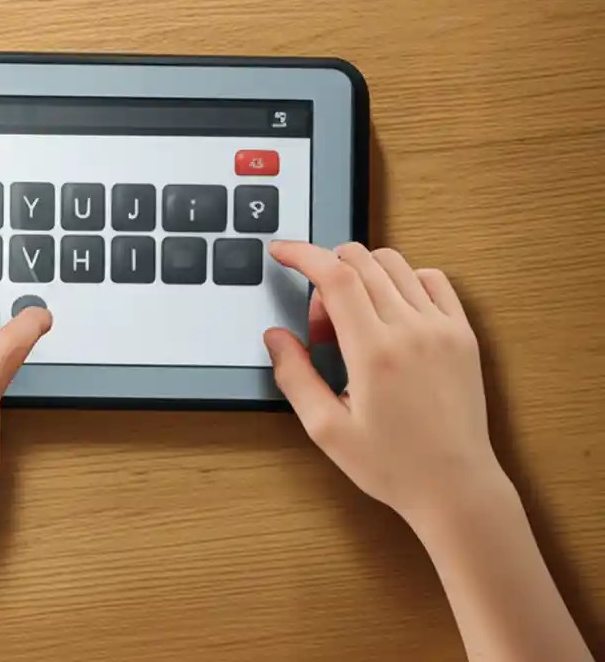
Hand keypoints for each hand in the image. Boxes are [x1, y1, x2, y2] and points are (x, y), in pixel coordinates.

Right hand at [264, 241, 505, 523]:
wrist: (454, 486)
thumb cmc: (392, 465)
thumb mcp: (326, 429)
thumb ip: (294, 376)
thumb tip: (275, 337)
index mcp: (374, 353)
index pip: (334, 277)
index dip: (302, 254)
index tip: (282, 252)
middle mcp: (411, 331)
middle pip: (361, 262)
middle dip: (327, 276)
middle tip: (321, 326)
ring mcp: (442, 328)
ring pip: (395, 264)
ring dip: (362, 277)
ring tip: (355, 324)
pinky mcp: (463, 334)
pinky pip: (432, 280)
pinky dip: (403, 281)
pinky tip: (390, 313)